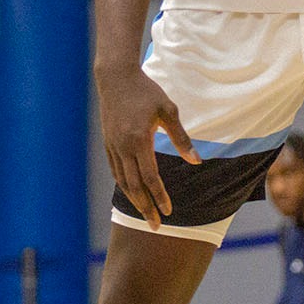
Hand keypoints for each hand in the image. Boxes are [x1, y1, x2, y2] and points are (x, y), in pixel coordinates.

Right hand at [95, 64, 198, 229]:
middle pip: (134, 186)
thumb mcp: (168, 110)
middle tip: (156, 226)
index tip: (169, 211)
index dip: (160, 196)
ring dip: (134, 200)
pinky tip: (132, 192)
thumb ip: (181, 138)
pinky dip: (124, 185)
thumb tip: (196, 161)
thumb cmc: (146, 91)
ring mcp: (113, 146)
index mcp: (138, 140)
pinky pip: (115, 170)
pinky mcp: (108, 143)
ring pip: (123, 181)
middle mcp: (123, 147)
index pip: (150, 177)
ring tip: (145, 214)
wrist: (116, 77)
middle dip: (146, 208)